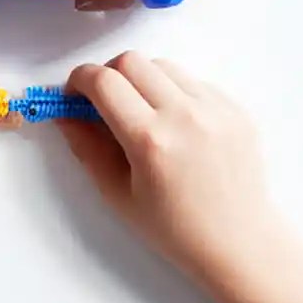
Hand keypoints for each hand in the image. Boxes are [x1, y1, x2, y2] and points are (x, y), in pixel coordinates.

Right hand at [59, 52, 270, 284]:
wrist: (238, 241)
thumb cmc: (173, 228)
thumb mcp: (117, 193)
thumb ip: (86, 147)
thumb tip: (64, 112)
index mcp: (150, 140)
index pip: (103, 82)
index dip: (79, 80)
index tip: (74, 94)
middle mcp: (185, 115)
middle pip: (131, 61)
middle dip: (108, 75)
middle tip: (104, 103)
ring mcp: (215, 108)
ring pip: (163, 65)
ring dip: (142, 80)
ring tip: (143, 113)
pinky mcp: (236, 107)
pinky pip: (193, 81)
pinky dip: (174, 92)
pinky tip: (176, 125)